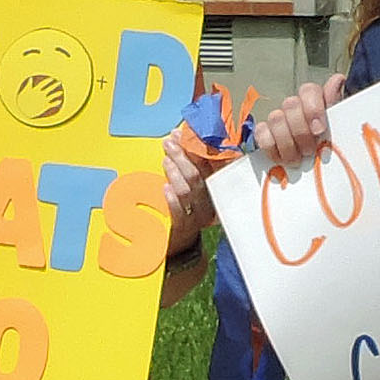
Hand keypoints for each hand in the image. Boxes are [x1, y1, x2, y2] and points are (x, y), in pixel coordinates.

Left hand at [162, 138, 213, 254]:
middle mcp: (209, 201)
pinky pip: (180, 212)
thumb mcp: (193, 188)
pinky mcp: (186, 229)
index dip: (193, 147)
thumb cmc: (187, 209)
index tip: (179, 134)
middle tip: (168, 143)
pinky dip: (173, 199)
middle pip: (198, 175)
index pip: (208, 164)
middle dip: (182, 156)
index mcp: (213, 189)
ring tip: (166, 161)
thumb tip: (176, 137)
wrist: (183, 246)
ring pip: (190, 191)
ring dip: (177, 173)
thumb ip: (188, 165)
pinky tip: (165, 188)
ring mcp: (198, 216)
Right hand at [255, 75, 343, 167]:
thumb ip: (335, 105)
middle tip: (309, 151)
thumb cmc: (325, 147)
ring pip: (275, 118)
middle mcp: (294, 107)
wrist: (312, 171)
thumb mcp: (336, 128)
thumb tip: (338, 79)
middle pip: (291, 104)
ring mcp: (277, 119)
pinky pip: (261, 132)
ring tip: (297, 160)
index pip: (308, 90)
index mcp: (314, 102)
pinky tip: (282, 159)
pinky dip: (271, 147)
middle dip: (300, 131)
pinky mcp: (263, 134)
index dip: (312, 109)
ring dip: (287, 143)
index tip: (319, 131)